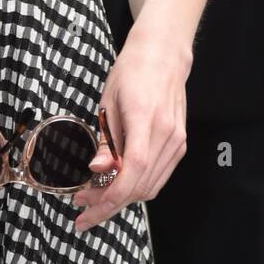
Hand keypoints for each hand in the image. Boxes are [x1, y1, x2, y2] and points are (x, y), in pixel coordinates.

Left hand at [70, 35, 187, 231]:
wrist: (163, 56)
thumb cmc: (132, 72)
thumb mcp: (108, 102)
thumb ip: (106, 140)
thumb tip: (97, 170)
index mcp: (145, 119)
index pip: (132, 170)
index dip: (111, 196)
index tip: (88, 208)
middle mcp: (166, 135)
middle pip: (140, 185)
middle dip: (109, 202)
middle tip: (83, 203)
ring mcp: (177, 141)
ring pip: (150, 186)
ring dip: (123, 197)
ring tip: (96, 195)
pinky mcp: (179, 144)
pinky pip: (159, 176)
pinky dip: (138, 186)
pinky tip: (119, 182)